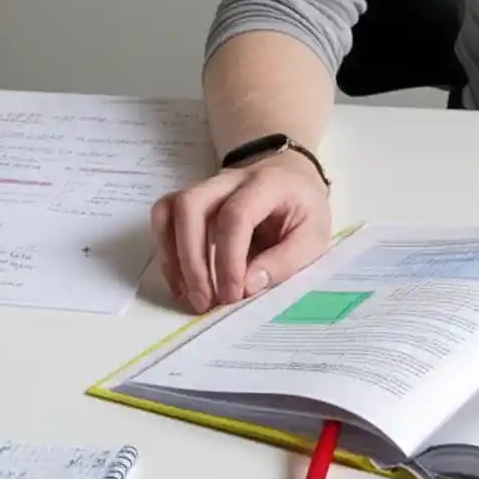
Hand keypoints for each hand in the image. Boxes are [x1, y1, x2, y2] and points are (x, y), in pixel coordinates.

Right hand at [150, 150, 331, 312]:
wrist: (292, 177)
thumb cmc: (303, 209)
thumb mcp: (313, 236)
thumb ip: (285, 260)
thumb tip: (248, 286)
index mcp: (267, 184)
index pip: (237, 215)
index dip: (229, 259)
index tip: (232, 295)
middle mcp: (230, 179)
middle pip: (191, 206)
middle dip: (193, 260)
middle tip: (206, 301)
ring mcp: (207, 187)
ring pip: (172, 210)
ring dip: (174, 256)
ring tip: (190, 295)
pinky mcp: (192, 200)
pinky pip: (165, 216)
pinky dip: (166, 251)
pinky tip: (180, 282)